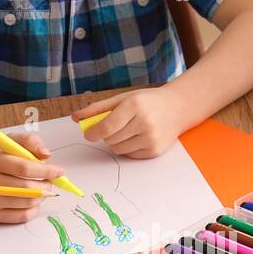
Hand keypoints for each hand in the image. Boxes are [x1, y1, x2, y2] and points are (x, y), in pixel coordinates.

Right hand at [0, 130, 65, 223]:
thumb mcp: (10, 141)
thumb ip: (30, 141)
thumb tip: (46, 155)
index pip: (24, 168)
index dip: (46, 170)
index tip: (60, 171)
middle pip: (27, 188)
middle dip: (46, 185)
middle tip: (50, 181)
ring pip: (27, 203)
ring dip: (42, 196)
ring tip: (42, 187)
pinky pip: (22, 216)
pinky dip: (34, 209)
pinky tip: (33, 199)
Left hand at [73, 86, 189, 157]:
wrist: (177, 108)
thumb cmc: (146, 102)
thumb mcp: (123, 98)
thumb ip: (98, 108)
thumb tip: (76, 118)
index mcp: (135, 106)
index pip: (107, 126)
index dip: (94, 133)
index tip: (88, 134)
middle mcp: (144, 123)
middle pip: (111, 139)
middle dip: (107, 135)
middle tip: (114, 126)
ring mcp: (151, 139)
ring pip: (118, 149)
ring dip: (116, 143)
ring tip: (126, 131)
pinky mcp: (154, 151)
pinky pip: (129, 155)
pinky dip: (127, 148)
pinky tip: (137, 137)